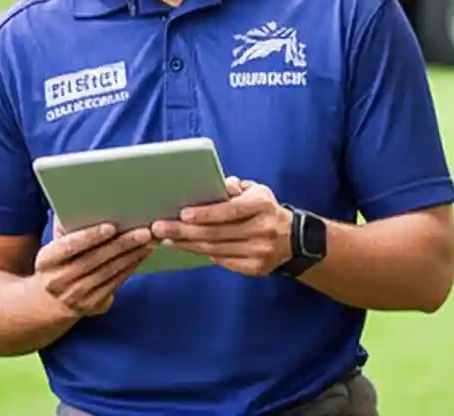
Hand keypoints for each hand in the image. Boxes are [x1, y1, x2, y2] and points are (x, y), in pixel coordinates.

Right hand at [32, 221, 156, 316]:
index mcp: (46, 260)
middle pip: (94, 259)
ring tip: (150, 240)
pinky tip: (143, 254)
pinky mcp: (92, 305)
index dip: (90, 236)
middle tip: (144, 231)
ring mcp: (75, 296)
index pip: (68, 246)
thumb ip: (67, 226)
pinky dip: (132, 267)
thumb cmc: (59, 261)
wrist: (48, 301)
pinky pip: (116, 283)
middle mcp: (58, 280)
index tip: (111, 226)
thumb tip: (87, 200)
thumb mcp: (55, 245)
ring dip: (132, 255)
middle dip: (122, 244)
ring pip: (109, 272)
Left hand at [150, 178, 292, 276]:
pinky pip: (223, 261)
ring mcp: (259, 252)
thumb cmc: (266, 210)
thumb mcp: (256, 192)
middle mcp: (262, 230)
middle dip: (184, 231)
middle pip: (217, 233)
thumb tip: (217, 185)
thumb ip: (235, 188)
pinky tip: (187, 247)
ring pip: (215, 250)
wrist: (295, 239)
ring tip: (166, 238)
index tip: (182, 214)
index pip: (230, 211)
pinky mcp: (255, 268)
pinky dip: (202, 254)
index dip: (205, 214)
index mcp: (262, 206)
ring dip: (188, 244)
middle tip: (159, 228)